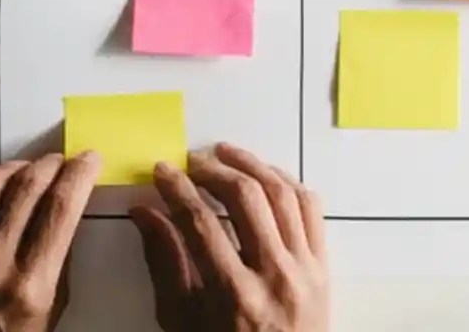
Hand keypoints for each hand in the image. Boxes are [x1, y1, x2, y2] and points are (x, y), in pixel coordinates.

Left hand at [0, 152, 102, 331]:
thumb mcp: (51, 311)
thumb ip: (60, 258)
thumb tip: (69, 204)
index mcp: (29, 287)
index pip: (60, 208)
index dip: (80, 174)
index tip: (90, 160)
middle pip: (27, 187)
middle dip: (52, 164)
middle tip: (62, 162)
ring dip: (16, 166)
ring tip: (29, 170)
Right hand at [130, 143, 328, 331]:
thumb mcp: (182, 320)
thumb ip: (164, 262)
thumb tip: (144, 211)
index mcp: (235, 295)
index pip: (201, 222)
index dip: (177, 189)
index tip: (162, 171)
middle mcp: (276, 276)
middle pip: (246, 199)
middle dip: (213, 171)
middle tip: (191, 162)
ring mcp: (306, 269)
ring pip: (282, 194)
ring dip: (251, 165)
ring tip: (224, 153)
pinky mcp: (324, 265)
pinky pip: (311, 208)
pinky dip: (287, 182)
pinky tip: (264, 174)